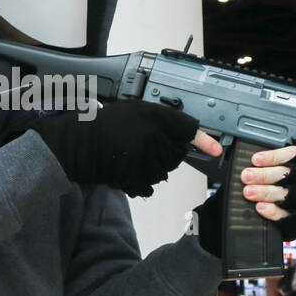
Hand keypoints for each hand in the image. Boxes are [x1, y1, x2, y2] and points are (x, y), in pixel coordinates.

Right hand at [29, 99, 198, 196]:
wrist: (79, 144)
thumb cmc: (104, 125)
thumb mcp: (137, 111)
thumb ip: (163, 120)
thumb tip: (184, 134)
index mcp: (154, 118)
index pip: (186, 129)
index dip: (203, 140)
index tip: (216, 149)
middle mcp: (154, 139)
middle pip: (177, 154)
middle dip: (168, 150)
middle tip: (146, 144)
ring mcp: (145, 162)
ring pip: (164, 170)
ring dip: (155, 166)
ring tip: (134, 154)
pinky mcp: (135, 179)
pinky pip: (150, 184)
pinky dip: (143, 180)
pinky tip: (129, 168)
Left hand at [238, 145, 295, 240]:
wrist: (295, 209)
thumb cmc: (285, 183)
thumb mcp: (280, 168)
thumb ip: (268, 164)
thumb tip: (250, 163)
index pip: (293, 155)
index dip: (273, 157)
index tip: (255, 159)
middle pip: (290, 175)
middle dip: (265, 175)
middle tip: (246, 176)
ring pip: (290, 194)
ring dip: (266, 192)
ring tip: (249, 192)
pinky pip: (291, 216)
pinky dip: (274, 211)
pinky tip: (261, 207)